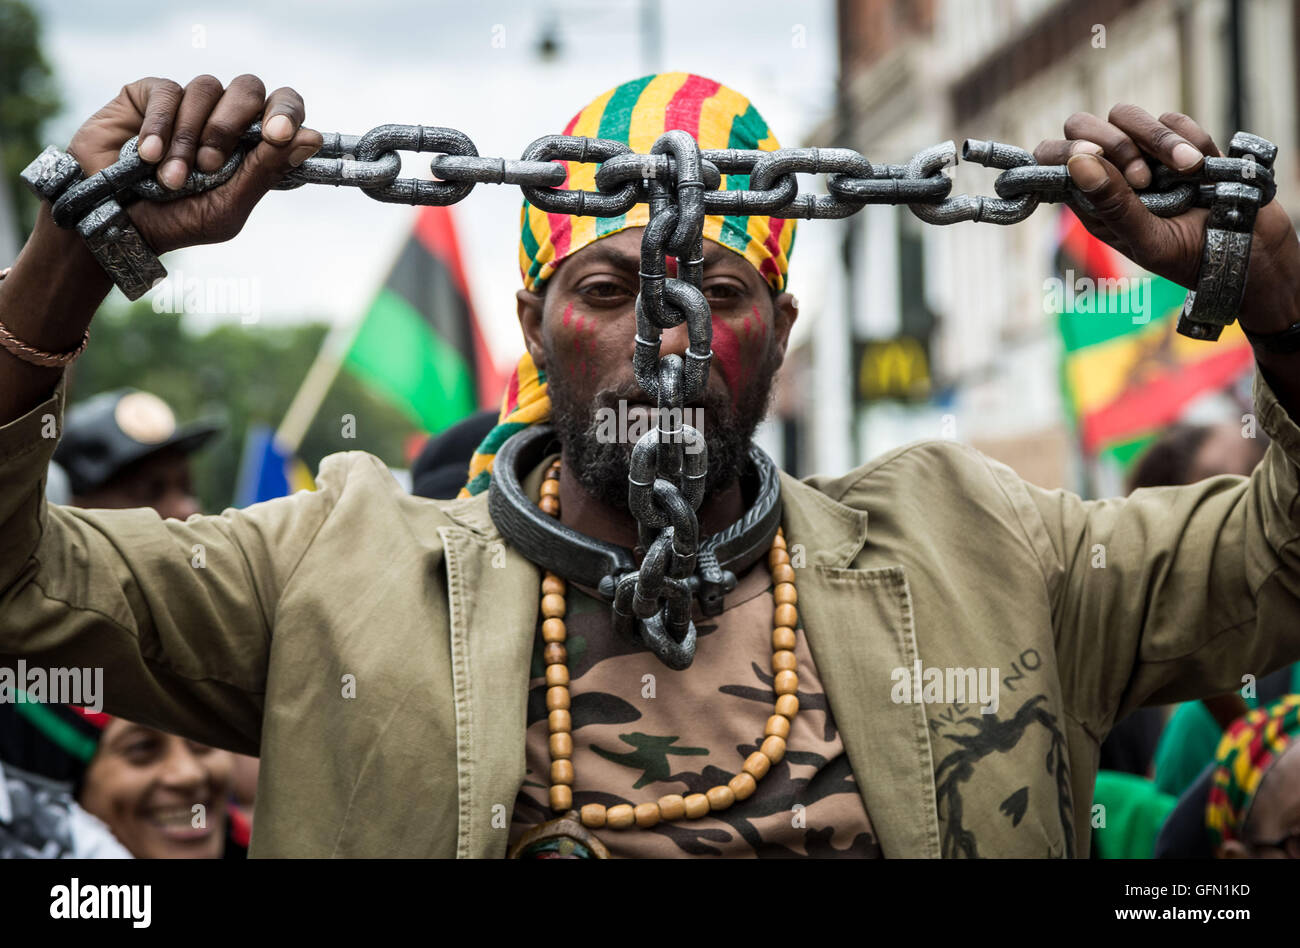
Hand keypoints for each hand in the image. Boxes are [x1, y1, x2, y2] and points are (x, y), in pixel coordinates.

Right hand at [66, 75, 322, 253]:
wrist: (116, 226)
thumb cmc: (177, 221)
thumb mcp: (227, 206)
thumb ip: (266, 171)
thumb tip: (313, 137)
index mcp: (253, 144)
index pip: (284, 107)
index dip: (286, 111)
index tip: (279, 133)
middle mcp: (223, 117)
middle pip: (248, 87)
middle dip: (232, 124)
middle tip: (211, 165)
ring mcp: (187, 104)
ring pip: (206, 88)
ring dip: (190, 138)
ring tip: (172, 179)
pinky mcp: (148, 95)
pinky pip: (167, 92)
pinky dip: (160, 126)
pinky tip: (147, 157)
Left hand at [1035, 105, 1299, 332]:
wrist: (1251, 248)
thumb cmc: (1190, 256)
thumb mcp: (1147, 239)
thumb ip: (1112, 203)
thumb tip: (1078, 161)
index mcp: (1090, 199)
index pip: (1052, 158)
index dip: (1061, 152)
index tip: (1088, 158)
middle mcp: (1109, 172)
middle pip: (1082, 125)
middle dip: (1112, 143)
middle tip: (1141, 179)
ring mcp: (1143, 153)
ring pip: (1125, 114)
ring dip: (1156, 140)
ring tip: (1186, 172)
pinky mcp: (1178, 140)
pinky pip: (1172, 118)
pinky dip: (1188, 138)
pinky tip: (1202, 168)